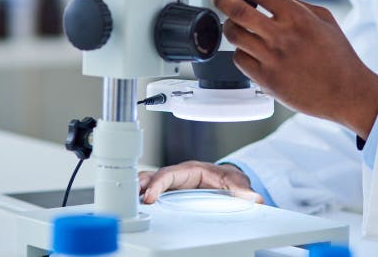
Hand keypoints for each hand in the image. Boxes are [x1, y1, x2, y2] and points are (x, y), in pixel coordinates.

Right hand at [138, 161, 263, 204]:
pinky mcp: (166, 192)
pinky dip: (137, 197)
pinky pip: (148, 191)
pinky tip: (129, 208)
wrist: (226, 180)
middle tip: (126, 199)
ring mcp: (170, 183)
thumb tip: (254, 199)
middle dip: (138, 185)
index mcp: (191, 170)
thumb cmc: (226, 179)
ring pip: (146, 182)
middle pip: (152, 176)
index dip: (157, 184)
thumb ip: (242, 191)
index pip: (169, 173)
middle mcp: (177, 175)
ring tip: (122, 204)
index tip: (149, 196)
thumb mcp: (235, 183)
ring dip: (134, 191)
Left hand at [213, 0, 377, 138]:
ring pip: (234, 35)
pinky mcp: (266, 80)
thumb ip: (298, 5)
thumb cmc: (338, 57)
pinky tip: (247, 48)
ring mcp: (272, 59)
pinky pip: (239, 59)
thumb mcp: (325, 20)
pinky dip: (239, 50)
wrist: (345, 92)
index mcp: (299, 18)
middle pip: (239, 11)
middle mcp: (282, 37)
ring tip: (231, 22)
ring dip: (228, 24)